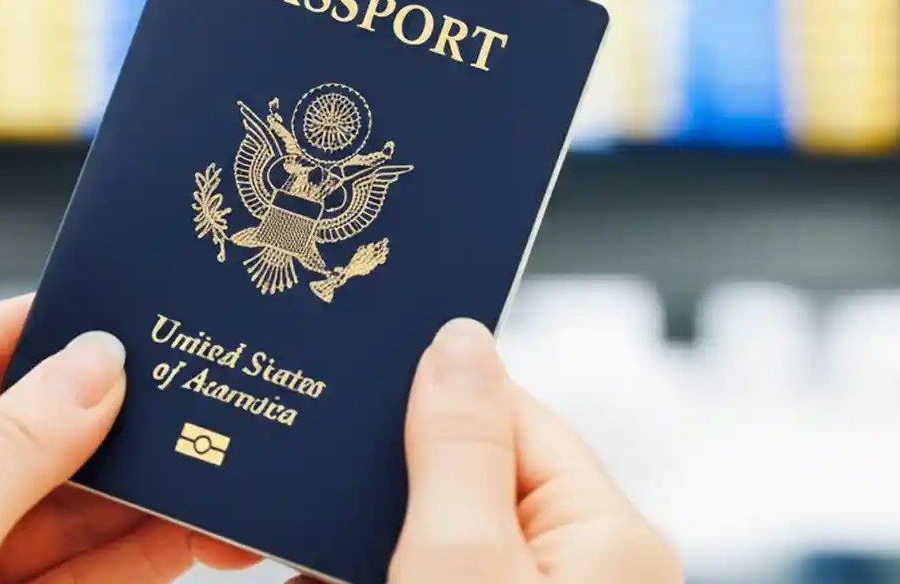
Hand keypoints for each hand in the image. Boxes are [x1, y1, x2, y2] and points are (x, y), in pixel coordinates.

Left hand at [0, 295, 257, 582]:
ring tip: (221, 465)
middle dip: (120, 418)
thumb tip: (96, 366)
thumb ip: (11, 452)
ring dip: (149, 488)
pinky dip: (145, 550)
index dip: (47, 328)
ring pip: (74, 507)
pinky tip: (194, 531)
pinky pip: (89, 572)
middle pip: (34, 431)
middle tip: (202, 393)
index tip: (131, 310)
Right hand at [294, 319, 681, 582]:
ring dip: (361, 535)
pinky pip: (430, 571)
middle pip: (467, 476)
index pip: (511, 414)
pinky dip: (367, 569)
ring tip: (294, 540)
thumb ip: (457, 448)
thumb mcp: (459, 562)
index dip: (424, 394)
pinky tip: (310, 568)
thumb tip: (460, 338)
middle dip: (379, 478)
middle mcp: (582, 568)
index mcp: (606, 534)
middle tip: (303, 471)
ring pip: (436, 535)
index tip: (347, 384)